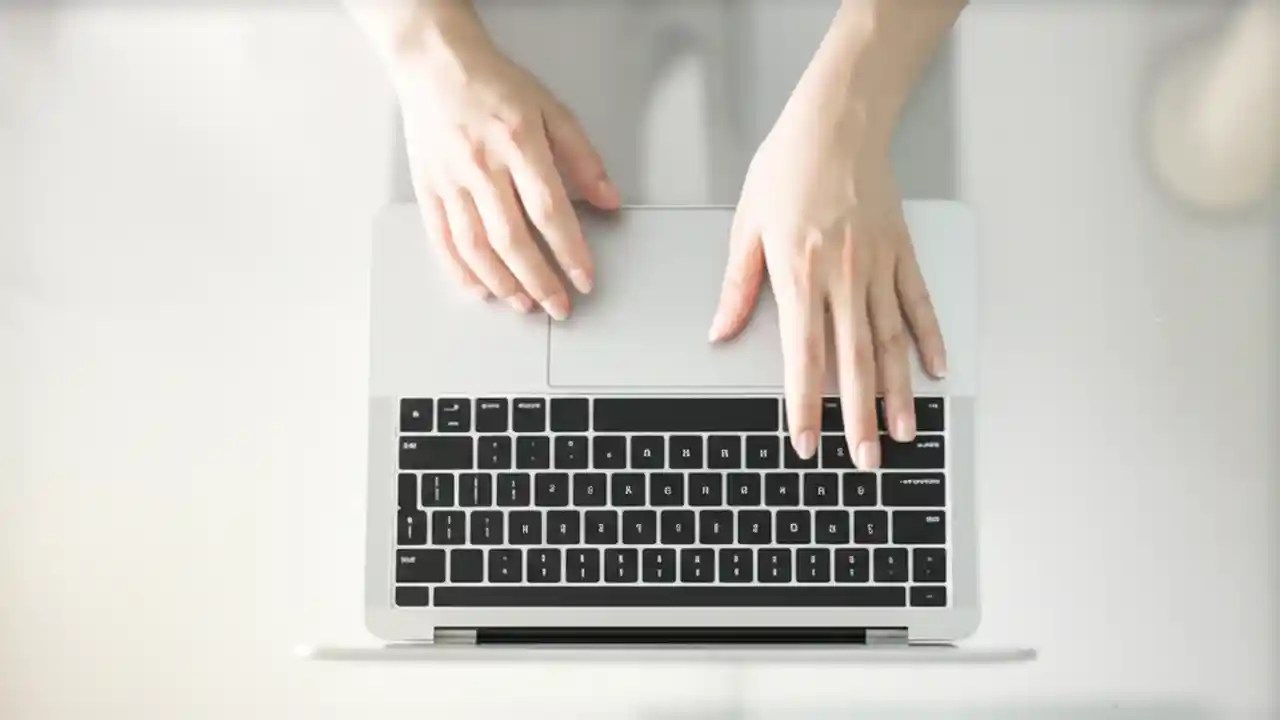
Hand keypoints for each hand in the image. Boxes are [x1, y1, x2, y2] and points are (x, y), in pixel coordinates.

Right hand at [392, 16, 618, 317]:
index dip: (569, 251)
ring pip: (476, 246)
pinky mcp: (428, 188)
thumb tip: (608, 201)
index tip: (584, 279)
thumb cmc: (495, 85)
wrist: (436, 64)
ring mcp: (450, 180)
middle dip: (540, 280)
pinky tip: (480, 289)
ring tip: (525, 304)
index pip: (549, 210)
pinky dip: (461, 270)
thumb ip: (582, 157)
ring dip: (503, 283)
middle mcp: (482, 165)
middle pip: (512, 238)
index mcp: (518, 143)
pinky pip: (442, 239)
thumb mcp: (551, 109)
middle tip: (559, 307)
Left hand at [708, 99, 946, 468]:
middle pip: (853, 362)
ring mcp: (878, 267)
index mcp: (798, 275)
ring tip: (905, 432)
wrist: (838, 121)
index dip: (805, 406)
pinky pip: (918, 304)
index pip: (802, 357)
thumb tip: (720, 332)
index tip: (807, 442)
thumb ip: (738, 286)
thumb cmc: (787, 166)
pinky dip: (929, 340)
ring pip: (891, 342)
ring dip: (898, 393)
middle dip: (859, 418)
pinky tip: (935, 372)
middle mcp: (842, 278)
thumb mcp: (747, 225)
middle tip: (865, 460)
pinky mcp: (902, 252)